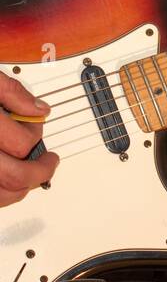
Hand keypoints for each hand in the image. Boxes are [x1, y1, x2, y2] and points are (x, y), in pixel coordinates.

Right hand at [0, 73, 56, 207]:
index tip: (44, 140)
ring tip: (27, 175)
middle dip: (39, 172)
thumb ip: (9, 91)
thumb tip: (38, 110)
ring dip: (18, 189)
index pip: (22, 144)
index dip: (38, 139)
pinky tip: (3, 182)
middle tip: (47, 163)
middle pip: (15, 176)